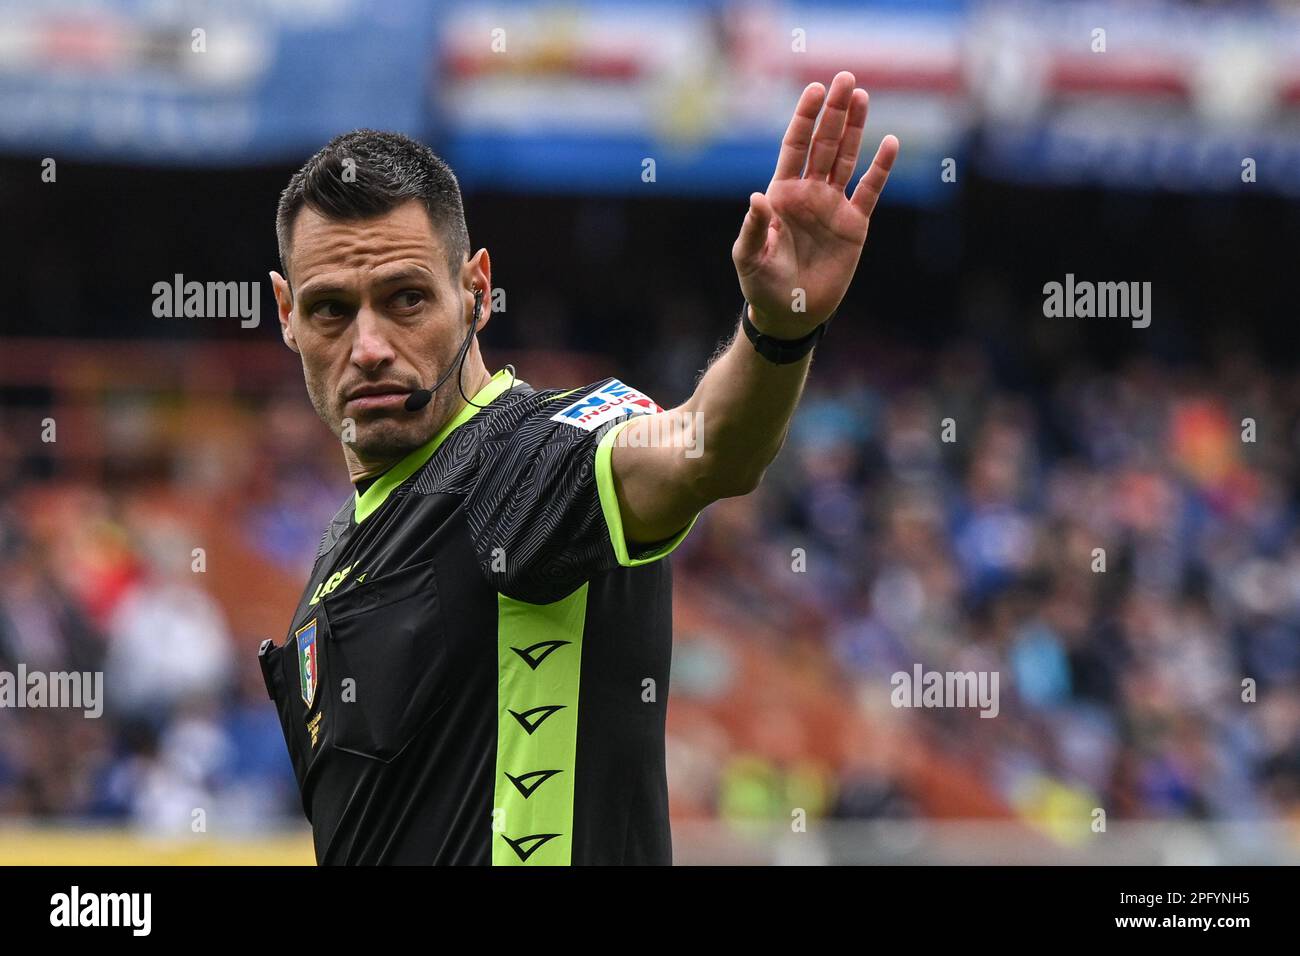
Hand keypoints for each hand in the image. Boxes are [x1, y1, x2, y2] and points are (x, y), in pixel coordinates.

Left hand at [732, 71, 897, 337]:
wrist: (791, 314)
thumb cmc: (762, 286)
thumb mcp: (749, 258)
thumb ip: (752, 228)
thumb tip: (757, 197)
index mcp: (781, 194)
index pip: (795, 147)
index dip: (804, 119)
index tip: (815, 90)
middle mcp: (809, 193)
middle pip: (824, 144)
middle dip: (834, 112)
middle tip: (845, 77)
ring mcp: (833, 206)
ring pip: (847, 158)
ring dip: (855, 128)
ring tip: (862, 96)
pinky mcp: (854, 224)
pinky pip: (869, 190)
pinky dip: (880, 168)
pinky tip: (889, 143)